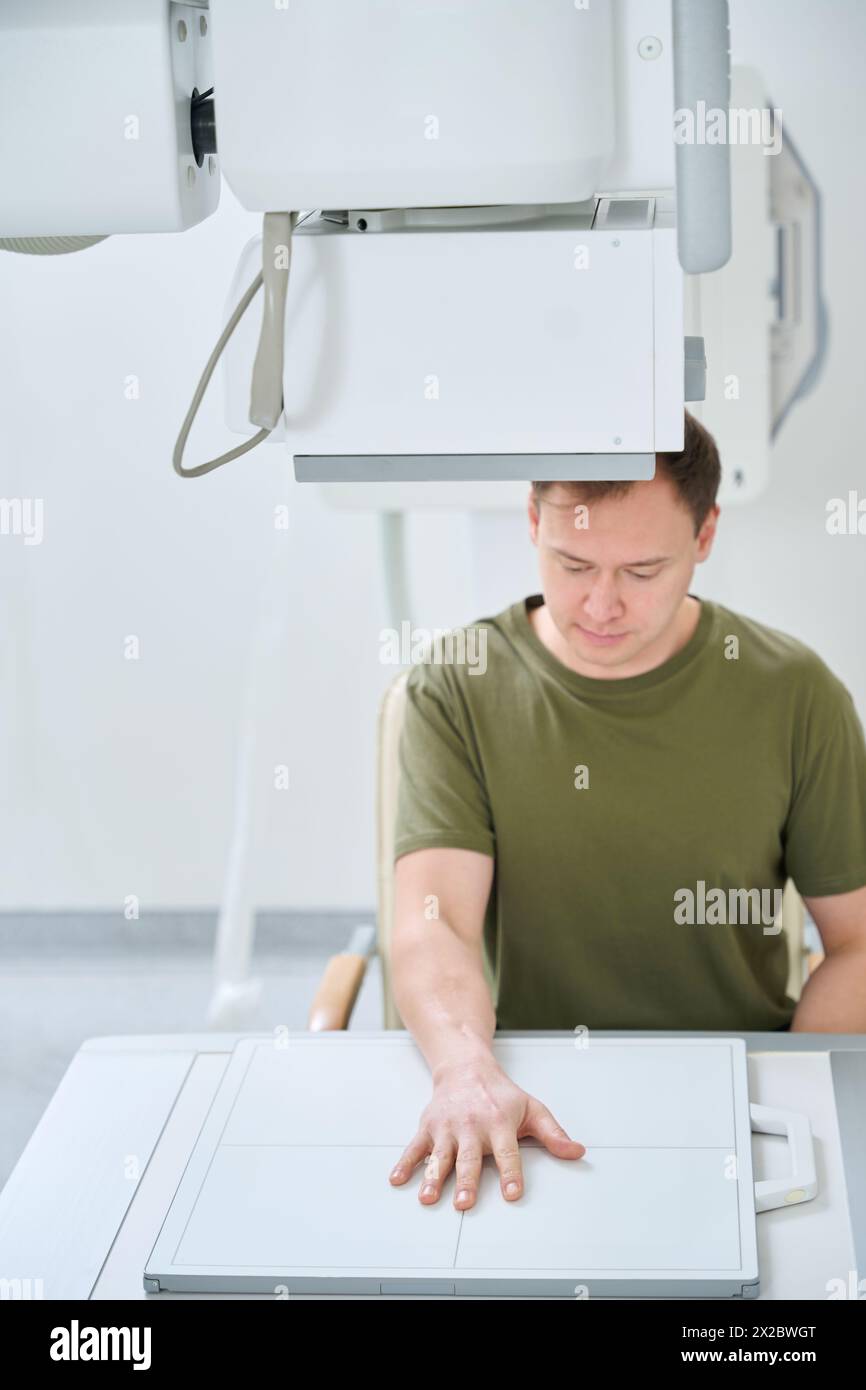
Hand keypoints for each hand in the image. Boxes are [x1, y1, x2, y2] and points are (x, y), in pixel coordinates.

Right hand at [388, 1055, 584, 1208]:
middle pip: (469, 1158)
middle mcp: (472, 1126)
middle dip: (466, 1181)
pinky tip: (397, 1179)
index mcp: (499, 1123)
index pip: (507, 1152)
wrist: (466, 1067)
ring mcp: (447, 1127)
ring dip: (433, 1177)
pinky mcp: (428, 1127)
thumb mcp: (532, 1109)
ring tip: (427, 1198)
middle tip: (465, 1203)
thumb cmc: (500, 1094)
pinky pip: (414, 1147)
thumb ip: (553, 1134)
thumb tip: (577, 1152)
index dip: (511, 1173)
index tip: (513, 1193)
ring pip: (440, 1156)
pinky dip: (405, 1163)